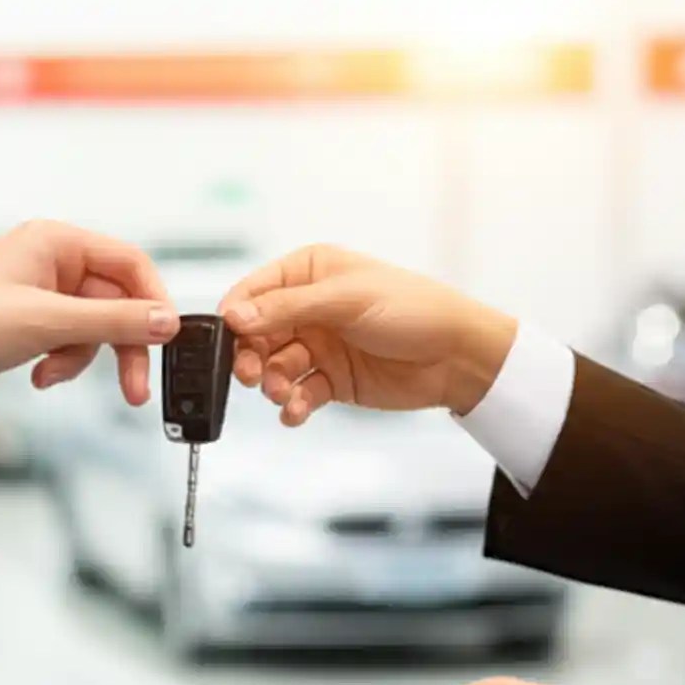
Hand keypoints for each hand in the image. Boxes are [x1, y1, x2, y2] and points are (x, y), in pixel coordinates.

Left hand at [0, 220, 178, 433]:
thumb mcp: (44, 324)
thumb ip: (112, 322)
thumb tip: (166, 322)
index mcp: (56, 241)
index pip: (131, 264)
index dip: (154, 303)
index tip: (166, 341)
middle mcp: (51, 259)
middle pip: (116, 301)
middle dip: (122, 345)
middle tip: (135, 390)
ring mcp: (39, 290)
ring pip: (93, 326)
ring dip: (83, 358)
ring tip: (53, 376)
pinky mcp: (27, 318)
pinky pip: (67, 339)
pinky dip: (61, 361)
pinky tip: (39, 375)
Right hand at [219, 244, 515, 425]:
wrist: (457, 356)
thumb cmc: (412, 309)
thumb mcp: (345, 300)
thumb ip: (287, 308)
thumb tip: (235, 316)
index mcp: (309, 272)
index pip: (254, 291)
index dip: (236, 316)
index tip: (227, 339)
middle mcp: (308, 308)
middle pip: (256, 334)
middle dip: (250, 357)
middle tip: (252, 375)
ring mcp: (319, 345)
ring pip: (274, 367)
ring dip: (272, 384)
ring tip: (284, 394)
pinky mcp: (331, 379)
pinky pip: (298, 393)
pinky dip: (293, 405)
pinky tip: (297, 412)